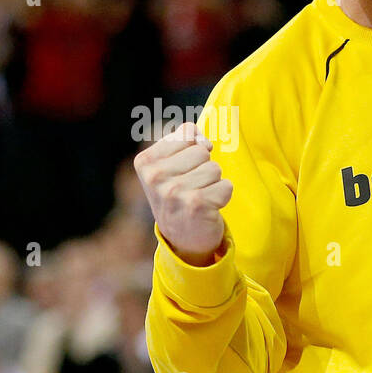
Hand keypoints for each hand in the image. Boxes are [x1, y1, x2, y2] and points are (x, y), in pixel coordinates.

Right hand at [133, 122, 232, 265]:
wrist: (181, 238)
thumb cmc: (178, 194)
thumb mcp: (170, 163)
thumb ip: (186, 139)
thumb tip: (204, 142)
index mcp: (145, 161)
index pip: (187, 133)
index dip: (192, 150)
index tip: (182, 170)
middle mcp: (155, 177)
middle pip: (201, 151)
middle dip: (203, 167)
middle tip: (190, 187)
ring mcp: (174, 192)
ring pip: (214, 168)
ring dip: (212, 183)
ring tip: (198, 198)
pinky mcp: (196, 205)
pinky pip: (226, 185)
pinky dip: (222, 196)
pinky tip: (207, 208)